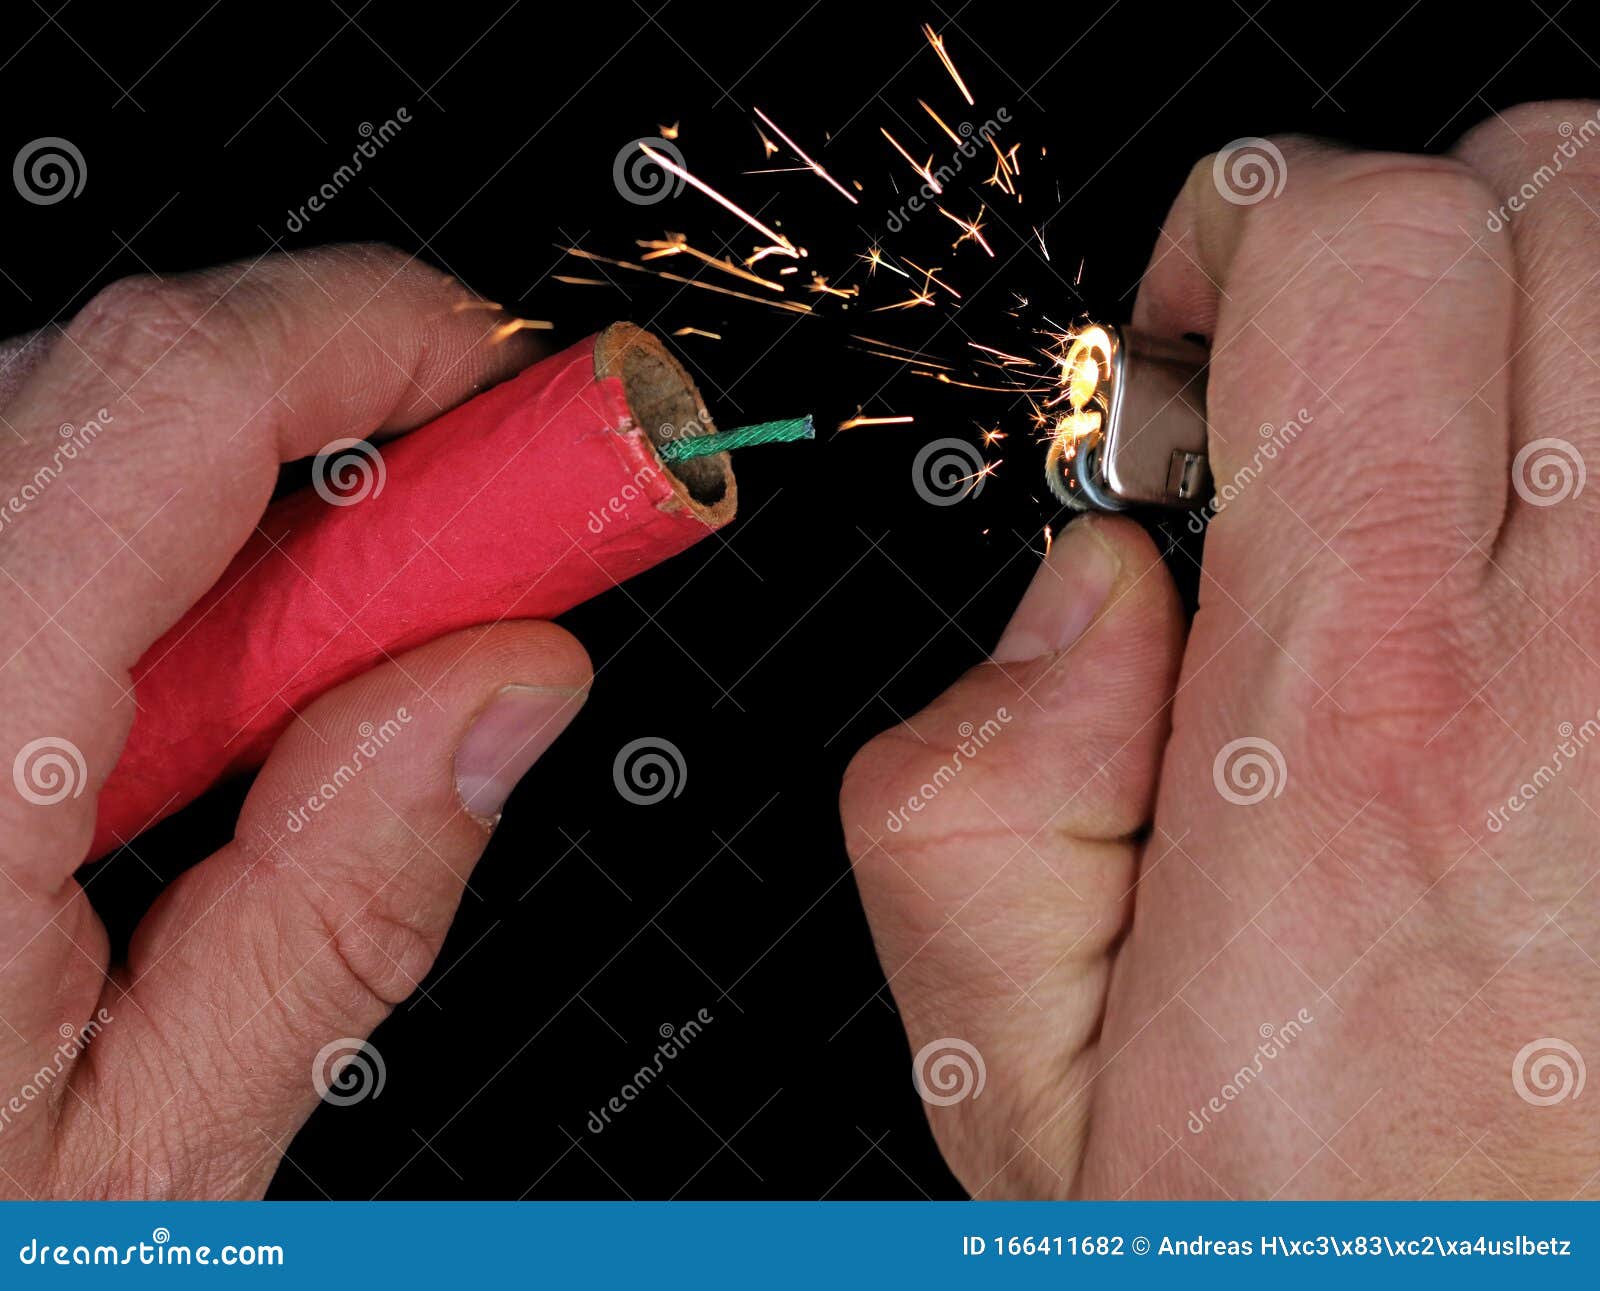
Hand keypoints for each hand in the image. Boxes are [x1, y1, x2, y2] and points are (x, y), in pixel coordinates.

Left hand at [0, 246, 589, 1196]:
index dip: (384, 345)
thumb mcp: (145, 1155)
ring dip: (244, 537)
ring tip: (313, 701)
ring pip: (62, 450)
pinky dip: (144, 582)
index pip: (169, 400)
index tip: (524, 405)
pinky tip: (181, 722)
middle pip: (116, 390)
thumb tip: (504, 693)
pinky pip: (18, 537)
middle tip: (472, 571)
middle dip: (345, 444)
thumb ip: (339, 909)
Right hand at [842, 102, 1599, 1198]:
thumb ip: (971, 797)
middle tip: (1332, 389)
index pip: (1353, 256)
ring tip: (1460, 464)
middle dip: (1416, 239)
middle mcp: (1589, 678)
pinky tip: (1551, 589)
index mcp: (1346, 717)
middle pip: (1567, 200)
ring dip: (1552, 322)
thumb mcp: (1021, 1074)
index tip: (1196, 361)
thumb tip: (1085, 599)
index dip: (1243, 238)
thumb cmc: (1304, 1239)